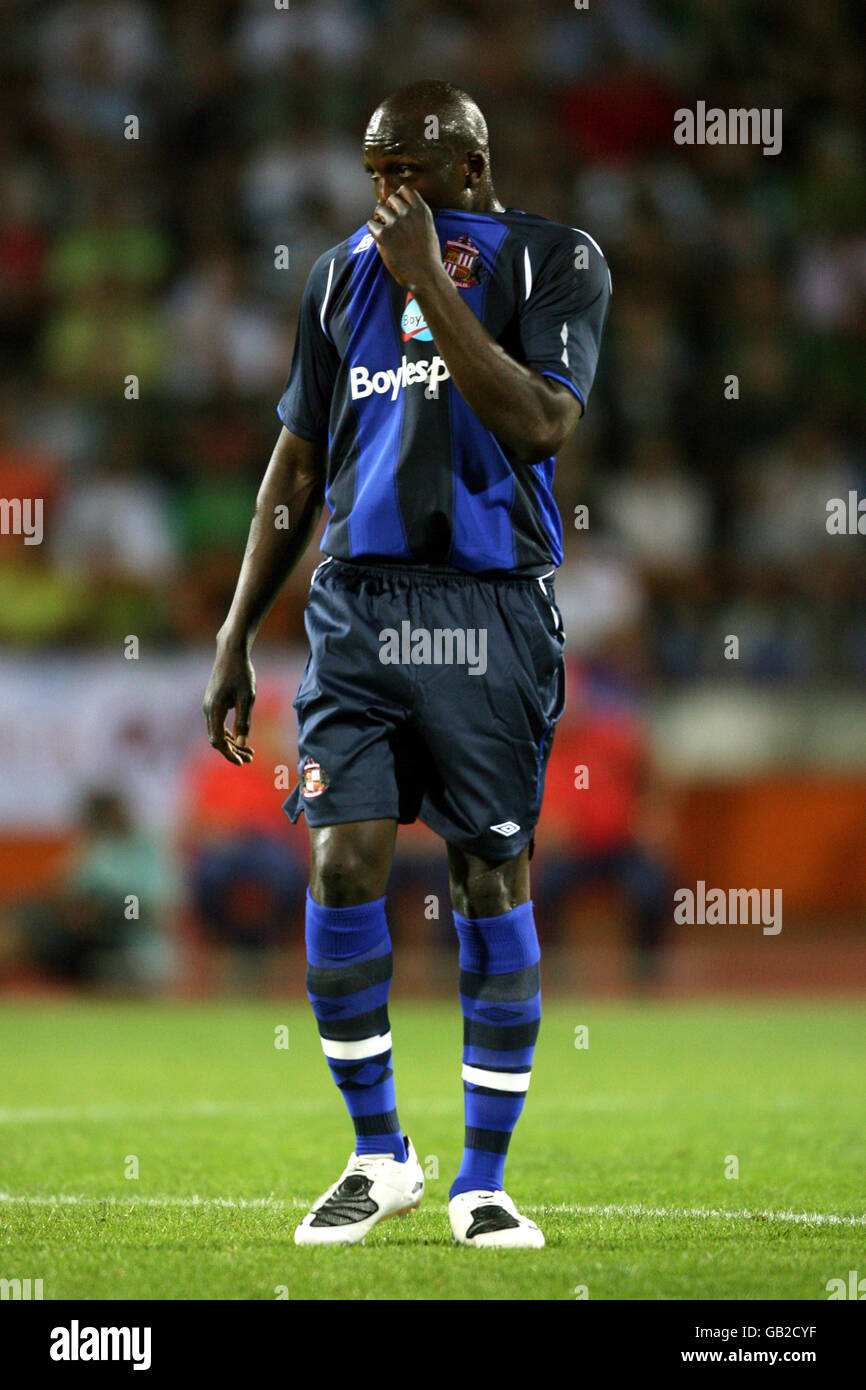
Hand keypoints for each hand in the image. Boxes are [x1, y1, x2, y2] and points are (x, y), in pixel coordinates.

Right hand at [203, 635, 255, 764]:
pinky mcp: (213, 702)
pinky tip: (241, 737)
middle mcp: (207, 710)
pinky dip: (229, 732)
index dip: (229, 754)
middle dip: (233, 751)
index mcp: (214, 710)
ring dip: (232, 743)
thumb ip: (244, 721)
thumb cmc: (241, 673)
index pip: (218, 741)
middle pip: (217, 739)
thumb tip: (242, 743)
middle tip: (250, 759)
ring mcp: (209, 706)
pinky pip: (218, 723)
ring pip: (218, 732)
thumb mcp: (248, 698)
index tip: (243, 762)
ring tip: (250, 752)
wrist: (231, 652)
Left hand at [366, 186, 443, 291]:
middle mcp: (409, 214)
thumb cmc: (428, 257)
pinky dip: (373, 230)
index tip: (398, 208)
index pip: (405, 190)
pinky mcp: (384, 235)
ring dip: (379, 218)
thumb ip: (416, 216)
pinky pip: (371, 224)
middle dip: (389, 207)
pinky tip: (380, 240)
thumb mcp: (429, 230)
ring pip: (379, 208)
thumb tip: (398, 207)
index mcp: (422, 211)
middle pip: (391, 198)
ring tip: (385, 231)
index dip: (399, 197)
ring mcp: (396, 223)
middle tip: (390, 222)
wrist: (426, 276)